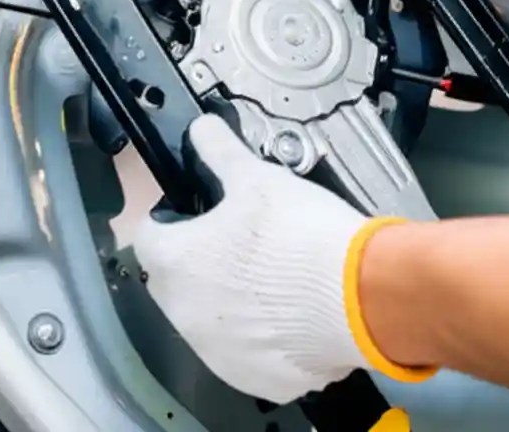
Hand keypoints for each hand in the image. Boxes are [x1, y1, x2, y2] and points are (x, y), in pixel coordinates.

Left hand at [134, 115, 433, 403]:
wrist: (360, 298)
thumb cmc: (300, 233)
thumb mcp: (260, 179)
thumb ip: (221, 153)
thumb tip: (202, 129)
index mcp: (176, 263)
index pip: (148, 236)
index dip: (172, 220)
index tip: (201, 213)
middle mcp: (185, 315)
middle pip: (174, 283)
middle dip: (198, 264)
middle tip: (241, 245)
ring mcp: (218, 354)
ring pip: (209, 323)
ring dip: (227, 303)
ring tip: (273, 280)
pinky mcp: (254, 380)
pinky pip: (246, 355)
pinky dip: (260, 339)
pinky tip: (292, 316)